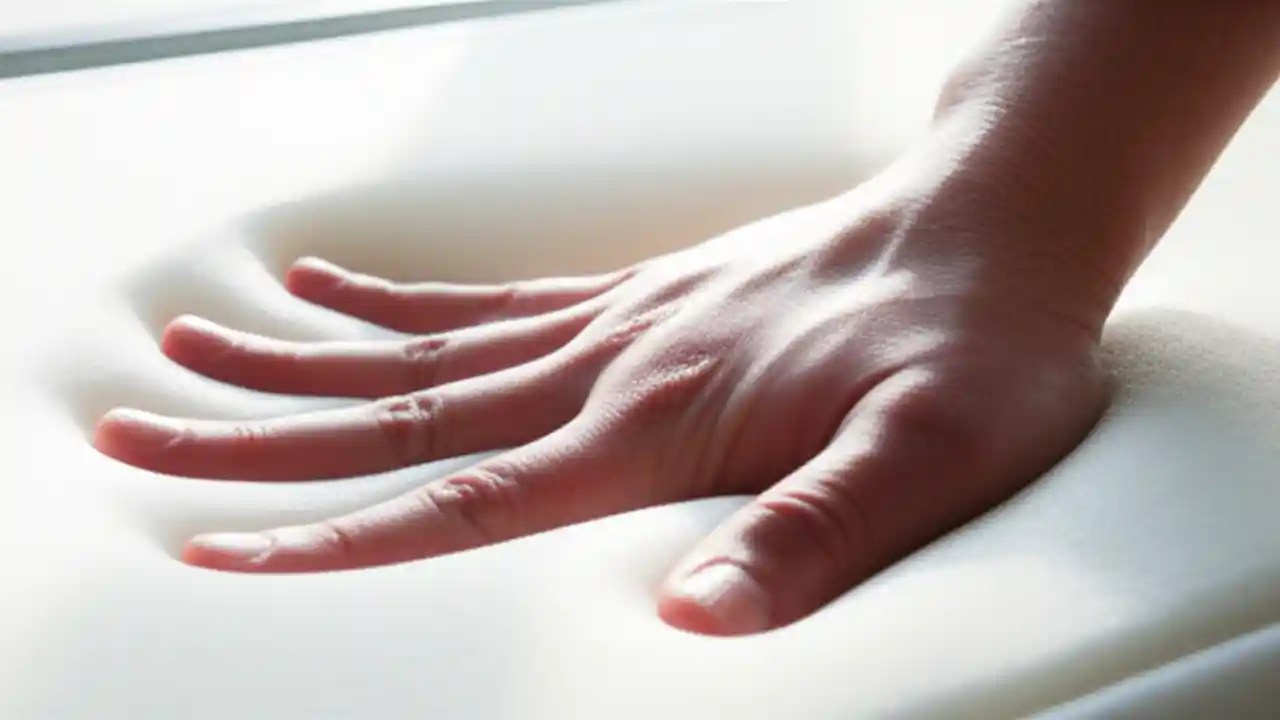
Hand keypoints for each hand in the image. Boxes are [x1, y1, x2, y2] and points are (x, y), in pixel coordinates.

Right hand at [95, 176, 1108, 635]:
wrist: (993, 221)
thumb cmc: (974, 344)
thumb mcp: (926, 455)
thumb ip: (813, 534)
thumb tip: (696, 621)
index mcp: (656, 423)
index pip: (461, 498)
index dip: (335, 539)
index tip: (220, 550)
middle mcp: (610, 367)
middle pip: (398, 413)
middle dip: (258, 439)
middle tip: (136, 437)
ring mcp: (616, 322)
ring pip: (421, 350)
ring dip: (298, 361)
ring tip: (193, 349)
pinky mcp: (640, 295)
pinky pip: (490, 300)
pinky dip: (400, 303)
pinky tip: (337, 288)